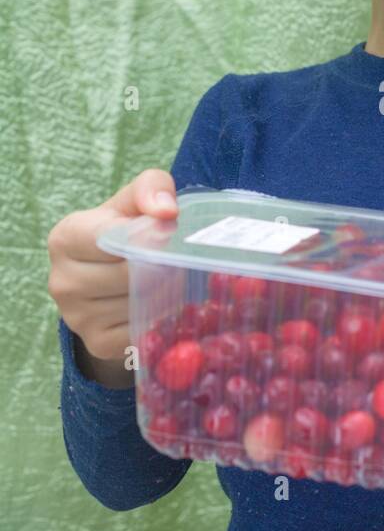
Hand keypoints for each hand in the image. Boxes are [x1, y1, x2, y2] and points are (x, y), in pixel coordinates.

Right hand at [47, 169, 178, 362]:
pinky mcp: (97, 342)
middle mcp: (61, 280)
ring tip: (166, 278)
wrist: (109, 274)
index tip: (166, 235)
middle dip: (160, 266)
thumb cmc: (123, 229)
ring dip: (164, 292)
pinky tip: (157, 302)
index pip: (108, 239)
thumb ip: (151, 188)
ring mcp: (75, 317)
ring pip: (138, 303)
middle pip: (128, 275)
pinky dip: (158, 317)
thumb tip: (166, 212)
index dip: (145, 237)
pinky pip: (142, 330)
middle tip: (174, 259)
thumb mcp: (133, 200)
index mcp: (65, 238)